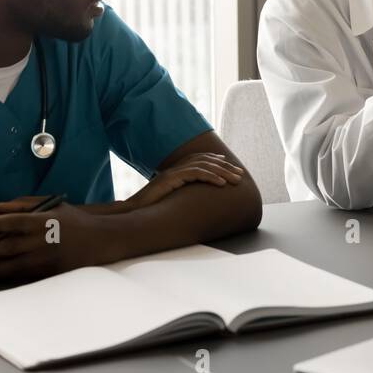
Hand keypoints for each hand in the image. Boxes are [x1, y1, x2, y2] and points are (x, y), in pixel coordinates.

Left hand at [0, 201, 111, 282]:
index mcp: (43, 221)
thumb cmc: (76, 221)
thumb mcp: (54, 206)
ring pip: (14, 265)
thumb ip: (25, 205)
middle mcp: (43, 240)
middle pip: (8, 246)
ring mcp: (48, 258)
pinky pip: (27, 276)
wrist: (102, 241)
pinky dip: (10, 278)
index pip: (12, 222)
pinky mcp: (52, 271)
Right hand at [126, 152, 244, 209]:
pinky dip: (211, 177)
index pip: (199, 161)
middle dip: (225, 167)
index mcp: (174, 172)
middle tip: (240, 175)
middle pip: (204, 162)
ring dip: (222, 172)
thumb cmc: (150, 210)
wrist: (132, 212)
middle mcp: (174, 169)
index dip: (216, 162)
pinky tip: (222, 184)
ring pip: (203, 166)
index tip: (231, 168)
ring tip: (236, 180)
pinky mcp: (170, 179)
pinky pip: (195, 174)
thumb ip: (182, 196)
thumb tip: (196, 203)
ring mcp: (171, 173)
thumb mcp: (171, 201)